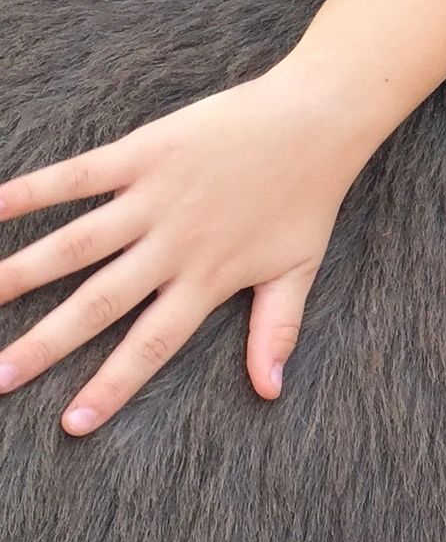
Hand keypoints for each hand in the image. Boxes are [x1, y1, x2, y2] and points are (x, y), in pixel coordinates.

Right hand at [0, 62, 366, 432]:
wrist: (319, 118)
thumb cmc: (309, 195)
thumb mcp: (300, 270)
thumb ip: (276, 331)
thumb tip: (271, 391)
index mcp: (209, 279)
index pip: (152, 345)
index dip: (113, 384)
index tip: (73, 423)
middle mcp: (175, 246)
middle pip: (98, 304)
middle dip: (44, 344)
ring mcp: (156, 199)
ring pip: (75, 245)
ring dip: (20, 273)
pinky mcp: (145, 153)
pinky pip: (78, 176)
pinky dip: (31, 192)